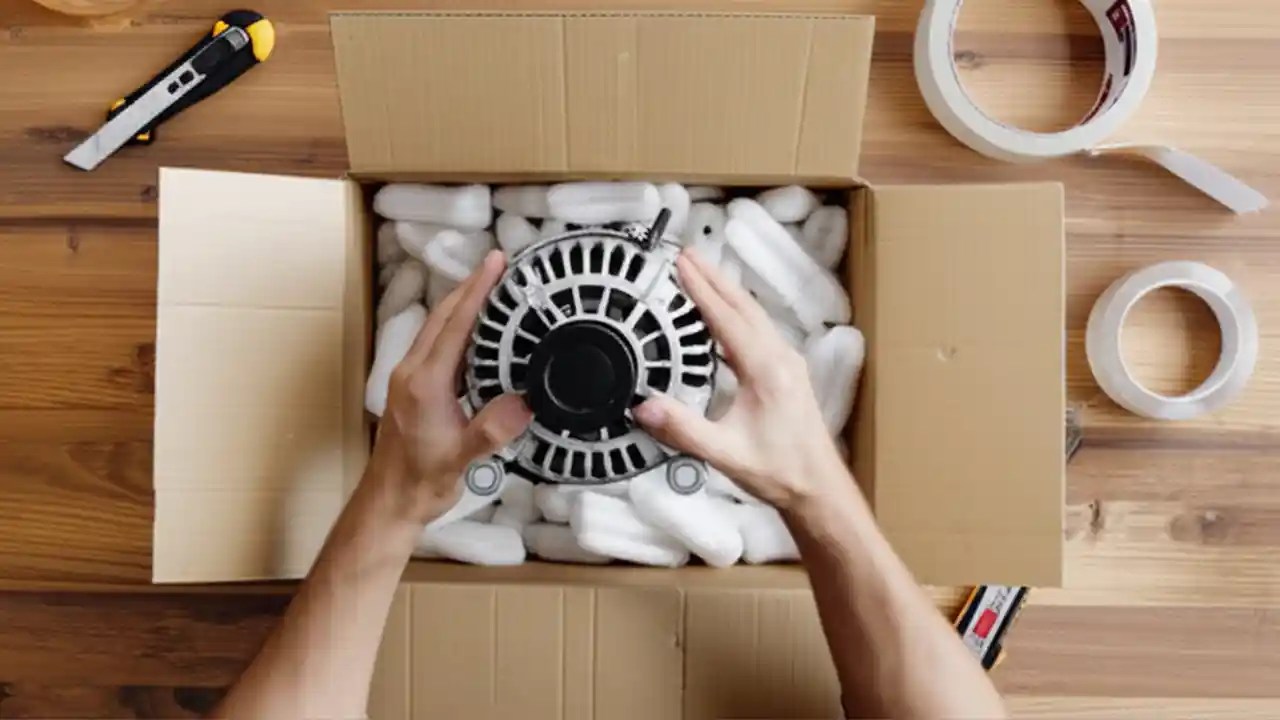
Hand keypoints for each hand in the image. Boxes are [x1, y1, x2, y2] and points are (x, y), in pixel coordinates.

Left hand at [370, 250, 532, 524]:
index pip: (454, 325)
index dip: (476, 291)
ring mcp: (410, 380)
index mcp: (424, 383)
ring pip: (437, 329)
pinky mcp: (413, 390)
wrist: (390, 502)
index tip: (494, 263)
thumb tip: (524, 403)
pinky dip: (457, 329)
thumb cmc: (420, 482)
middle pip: (442, 317)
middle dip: (470, 288)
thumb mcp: (461, 459)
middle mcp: (413, 374)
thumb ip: (490, 431)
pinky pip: (437, 347)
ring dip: (462, 305)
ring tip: (491, 288)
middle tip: (498, 265)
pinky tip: (476, 332)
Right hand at [634, 250, 848, 511]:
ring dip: (726, 292)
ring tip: (702, 274)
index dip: (701, 289)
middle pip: (743, 306)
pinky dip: (737, 312)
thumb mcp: (724, 453)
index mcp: (766, 370)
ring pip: (754, 315)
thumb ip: (683, 429)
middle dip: (714, 278)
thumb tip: (644, 406)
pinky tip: (725, 315)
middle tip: (687, 254)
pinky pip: (759, 329)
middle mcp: (780, 359)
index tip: (682, 264)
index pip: (727, 318)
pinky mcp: (788, 373)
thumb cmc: (779, 471)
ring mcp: (788, 364)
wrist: (818, 488)